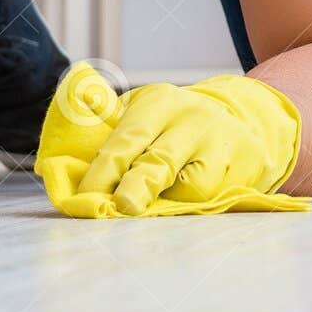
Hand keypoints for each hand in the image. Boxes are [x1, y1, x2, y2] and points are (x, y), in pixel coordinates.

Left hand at [35, 64, 311, 216]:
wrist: (246, 118)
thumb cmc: (177, 122)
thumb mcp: (147, 109)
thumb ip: (111, 123)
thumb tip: (66, 143)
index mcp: (160, 101)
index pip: (127, 136)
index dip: (104, 169)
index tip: (84, 195)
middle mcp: (191, 119)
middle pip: (160, 158)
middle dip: (137, 185)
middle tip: (121, 206)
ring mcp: (219, 146)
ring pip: (191, 184)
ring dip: (165, 203)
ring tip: (145, 210)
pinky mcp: (242, 170)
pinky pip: (212, 197)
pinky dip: (192, 206)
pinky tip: (180, 203)